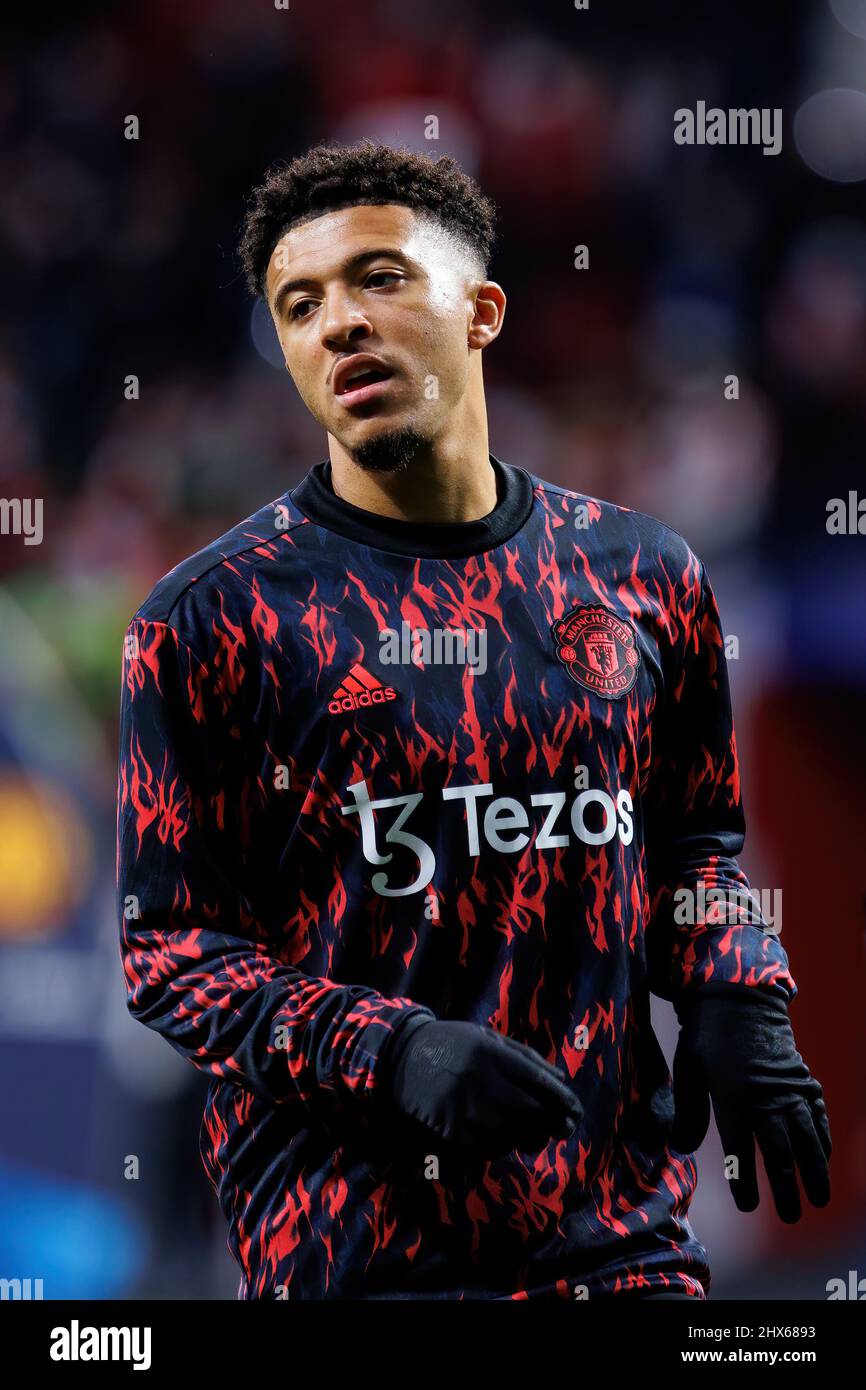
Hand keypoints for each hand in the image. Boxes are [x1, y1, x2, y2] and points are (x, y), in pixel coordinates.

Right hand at [382, 1016, 582, 1157]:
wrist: (402, 1058)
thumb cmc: (453, 1044)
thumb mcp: (485, 1038)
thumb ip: (522, 1055)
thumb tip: (558, 1078)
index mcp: (490, 1054)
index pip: (537, 1080)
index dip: (561, 1098)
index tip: (576, 1109)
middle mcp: (479, 1080)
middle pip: (529, 1110)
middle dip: (553, 1121)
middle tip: (566, 1127)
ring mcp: (463, 1108)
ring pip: (511, 1132)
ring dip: (531, 1136)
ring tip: (540, 1135)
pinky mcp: (450, 1129)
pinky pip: (487, 1145)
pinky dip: (503, 1145)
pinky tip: (510, 1140)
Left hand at [670, 985, 830, 1221]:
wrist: (741, 997)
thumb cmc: (707, 1035)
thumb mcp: (688, 1069)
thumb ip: (687, 1111)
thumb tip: (679, 1149)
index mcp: (732, 1096)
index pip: (740, 1150)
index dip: (745, 1181)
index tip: (749, 1207)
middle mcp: (765, 1097)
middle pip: (781, 1151)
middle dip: (787, 1187)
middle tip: (791, 1216)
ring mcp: (788, 1088)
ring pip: (807, 1137)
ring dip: (815, 1169)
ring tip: (819, 1198)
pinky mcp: (802, 1079)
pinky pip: (817, 1114)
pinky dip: (823, 1137)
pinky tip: (825, 1155)